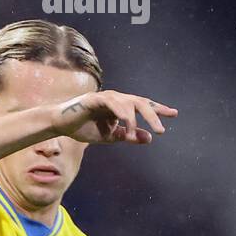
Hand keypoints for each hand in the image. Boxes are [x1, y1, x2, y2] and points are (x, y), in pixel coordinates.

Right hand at [52, 90, 176, 145]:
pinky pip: (113, 103)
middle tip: (162, 129)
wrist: (62, 124)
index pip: (143, 106)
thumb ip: (128, 136)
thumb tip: (150, 138)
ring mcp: (106, 97)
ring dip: (136, 119)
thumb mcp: (110, 136)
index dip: (158, 110)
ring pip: (128, 103)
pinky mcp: (95, 99)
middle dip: (153, 115)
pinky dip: (121, 112)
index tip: (173, 114)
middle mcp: (117, 99)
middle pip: (140, 103)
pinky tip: (127, 121)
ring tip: (137, 133)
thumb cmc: (84, 128)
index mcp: (121, 107)